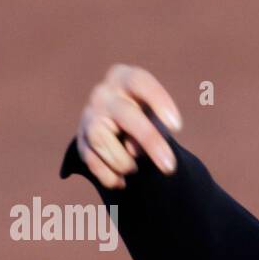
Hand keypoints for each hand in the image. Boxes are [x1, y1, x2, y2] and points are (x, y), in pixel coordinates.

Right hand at [76, 64, 182, 188]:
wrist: (121, 130)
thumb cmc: (147, 116)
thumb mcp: (157, 117)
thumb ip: (152, 129)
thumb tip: (132, 149)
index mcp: (124, 78)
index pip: (140, 82)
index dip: (158, 101)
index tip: (177, 127)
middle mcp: (103, 94)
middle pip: (125, 115)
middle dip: (149, 142)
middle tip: (170, 167)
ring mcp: (88, 116)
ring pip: (102, 139)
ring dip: (124, 161)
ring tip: (135, 167)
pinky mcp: (80, 141)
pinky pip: (92, 161)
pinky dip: (110, 176)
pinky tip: (121, 180)